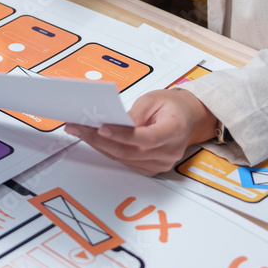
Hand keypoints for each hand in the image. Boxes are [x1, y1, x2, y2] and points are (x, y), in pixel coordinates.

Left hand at [64, 89, 217, 175]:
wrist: (188, 118)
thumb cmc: (172, 106)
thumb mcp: (153, 99)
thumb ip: (134, 113)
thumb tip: (112, 123)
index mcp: (174, 131)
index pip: (145, 138)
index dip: (122, 135)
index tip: (101, 127)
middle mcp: (168, 152)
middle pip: (129, 152)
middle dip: (99, 139)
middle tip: (78, 128)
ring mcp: (160, 163)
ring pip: (124, 159)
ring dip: (99, 145)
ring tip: (80, 131)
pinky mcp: (152, 168)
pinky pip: (126, 162)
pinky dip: (108, 151)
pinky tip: (95, 140)